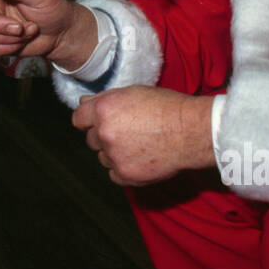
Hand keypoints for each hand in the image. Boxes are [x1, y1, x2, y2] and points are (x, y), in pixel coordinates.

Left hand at [72, 88, 214, 185]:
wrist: (190, 132)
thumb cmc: (166, 108)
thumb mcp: (133, 93)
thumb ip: (105, 99)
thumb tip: (84, 103)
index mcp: (104, 110)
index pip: (78, 119)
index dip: (88, 120)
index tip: (97, 122)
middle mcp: (104, 133)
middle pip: (91, 139)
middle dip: (104, 136)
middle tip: (127, 132)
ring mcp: (114, 156)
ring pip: (103, 157)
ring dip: (114, 153)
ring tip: (138, 145)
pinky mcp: (125, 175)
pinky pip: (114, 174)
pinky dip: (124, 169)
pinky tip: (140, 159)